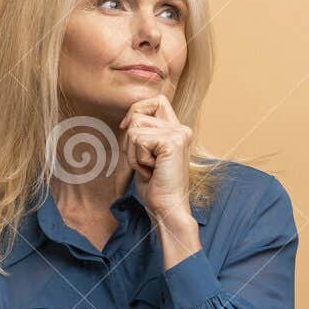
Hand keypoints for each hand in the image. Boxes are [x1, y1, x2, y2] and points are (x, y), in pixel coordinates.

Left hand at [120, 94, 195, 230]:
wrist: (166, 208)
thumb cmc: (155, 186)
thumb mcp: (146, 154)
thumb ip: (142, 134)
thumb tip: (127, 120)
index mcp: (178, 130)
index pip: (156, 100)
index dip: (137, 110)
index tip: (128, 129)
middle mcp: (181, 128)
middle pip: (138, 115)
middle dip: (131, 142)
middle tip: (145, 163)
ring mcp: (178, 134)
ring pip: (134, 130)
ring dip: (133, 154)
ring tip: (149, 168)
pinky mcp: (171, 142)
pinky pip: (138, 141)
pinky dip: (137, 159)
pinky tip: (152, 171)